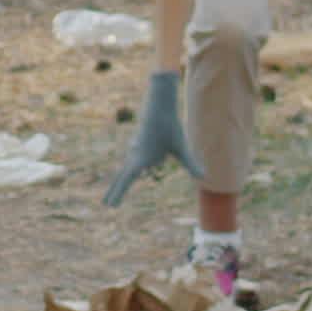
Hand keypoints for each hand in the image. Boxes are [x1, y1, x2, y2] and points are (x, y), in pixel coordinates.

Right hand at [103, 69, 191, 205]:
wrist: (160, 104)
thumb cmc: (171, 126)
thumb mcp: (181, 147)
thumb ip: (190, 164)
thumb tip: (204, 177)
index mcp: (142, 159)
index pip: (126, 180)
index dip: (118, 194)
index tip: (110, 206)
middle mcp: (136, 155)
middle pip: (123, 177)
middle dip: (115, 191)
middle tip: (107, 205)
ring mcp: (136, 148)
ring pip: (128, 168)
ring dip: (122, 181)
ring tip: (117, 190)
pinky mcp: (140, 142)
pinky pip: (134, 159)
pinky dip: (131, 169)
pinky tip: (138, 168)